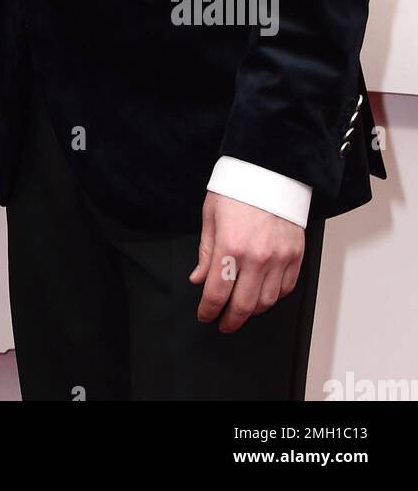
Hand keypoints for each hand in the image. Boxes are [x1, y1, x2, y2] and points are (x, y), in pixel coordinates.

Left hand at [189, 191, 304, 332]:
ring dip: (252, 312)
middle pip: (244, 305)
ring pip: (267, 302)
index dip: (208, 310)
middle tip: (223, 323)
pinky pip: (287, 288)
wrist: (270, 170)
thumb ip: (206, 252)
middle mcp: (257, 256)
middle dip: (230, 320)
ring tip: (242, 311)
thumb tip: (199, 279)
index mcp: (230, 246)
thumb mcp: (211, 216)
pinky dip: (274, 298)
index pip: (217, 292)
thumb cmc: (238, 189)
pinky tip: (263, 295)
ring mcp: (280, 258)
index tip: (205, 315)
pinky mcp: (296, 255)